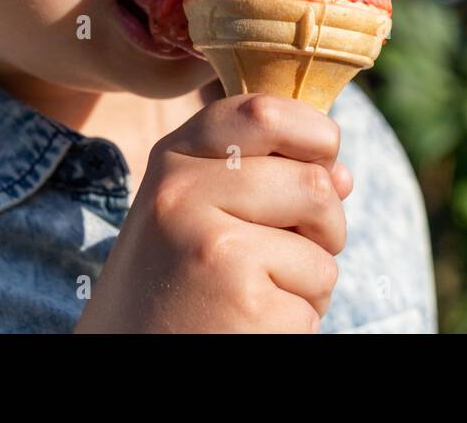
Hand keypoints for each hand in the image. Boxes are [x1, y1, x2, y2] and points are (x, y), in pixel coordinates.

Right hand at [74, 93, 351, 332]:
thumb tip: (342, 174)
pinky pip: (315, 303)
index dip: (313, 133)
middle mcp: (185, 194)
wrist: (124, 355)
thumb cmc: (169, 288)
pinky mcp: (246, 302)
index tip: (320, 160)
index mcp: (172, 161)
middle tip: (279, 260)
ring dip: (309, 283)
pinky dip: (297, 323)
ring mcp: (217, 247)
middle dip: (324, 227)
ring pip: (323, 250)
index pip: (263, 111)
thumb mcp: (188, 213)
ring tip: (252, 298)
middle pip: (316, 184)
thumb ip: (259, 180)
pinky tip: (247, 328)